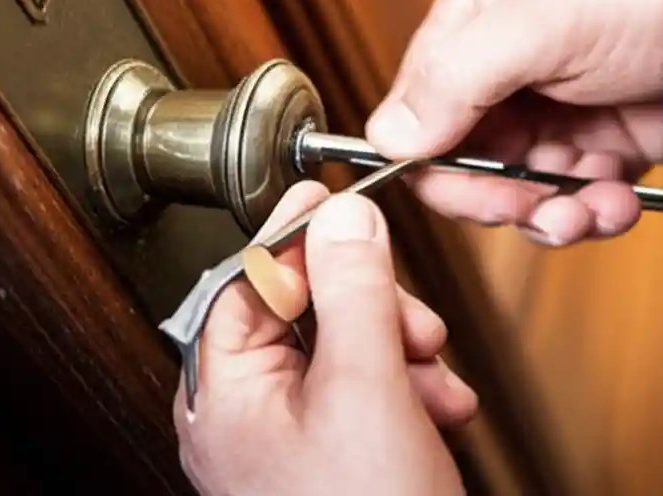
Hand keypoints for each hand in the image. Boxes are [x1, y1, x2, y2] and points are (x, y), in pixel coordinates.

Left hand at [175, 181, 476, 495]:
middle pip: (304, 312)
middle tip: (413, 326)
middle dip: (374, 312)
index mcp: (223, 394)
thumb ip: (352, 291)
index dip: (297, 237)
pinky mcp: (329, 460)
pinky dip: (407, 391)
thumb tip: (339, 218)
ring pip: (344, 351)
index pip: (249, 281)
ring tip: (436, 385)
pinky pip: (363, 395)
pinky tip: (439, 412)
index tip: (334, 200)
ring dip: (402, 354)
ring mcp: (286, 442)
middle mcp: (244, 416)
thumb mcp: (365, 388)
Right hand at [366, 0, 662, 245]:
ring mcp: (558, 109)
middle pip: (465, 159)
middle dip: (500, 195)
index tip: (477, 189)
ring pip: (518, 190)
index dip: (438, 159)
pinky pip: (572, 200)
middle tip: (535, 209)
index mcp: (479, 18)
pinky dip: (591, 212)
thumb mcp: (547, 18)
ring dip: (551, 211)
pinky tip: (618, 202)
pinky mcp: (606, 145)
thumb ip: (459, 76)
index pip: (420, 106)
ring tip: (592, 210)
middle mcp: (510, 67)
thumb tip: (387, 136)